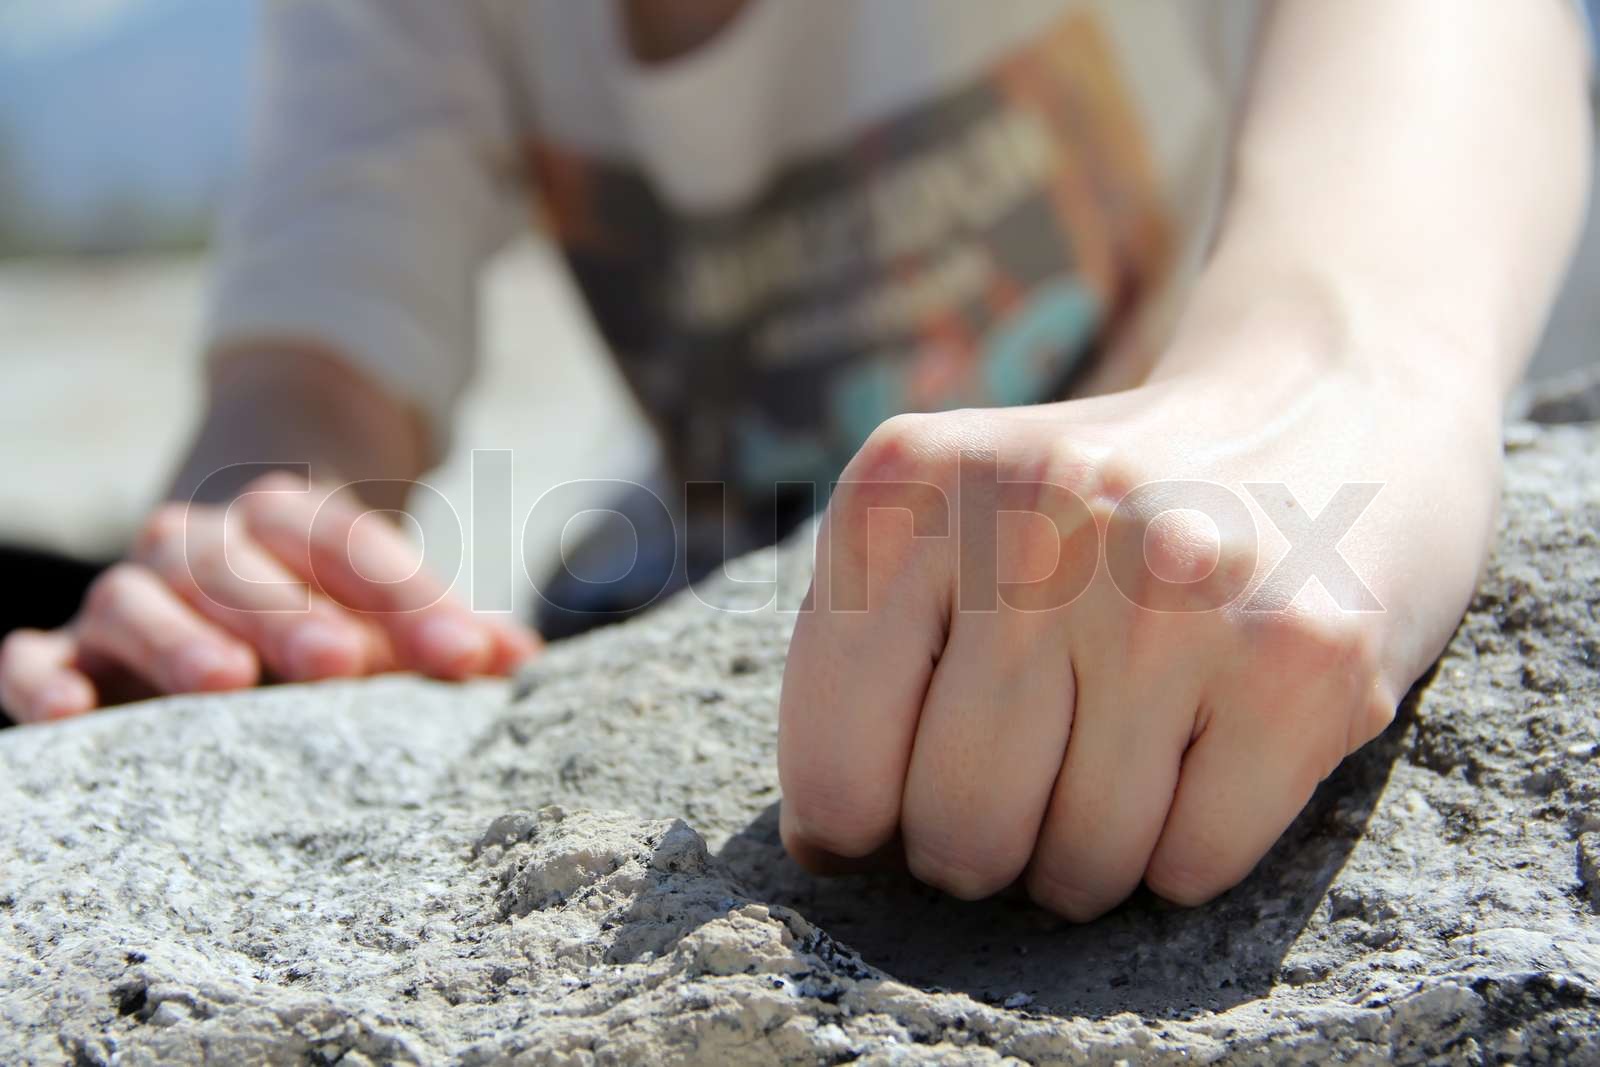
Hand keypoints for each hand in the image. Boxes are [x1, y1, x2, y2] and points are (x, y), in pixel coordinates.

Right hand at [0, 473, 540, 723]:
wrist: (218, 584)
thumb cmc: (320, 615)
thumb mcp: (383, 616)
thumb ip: (444, 632)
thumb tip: (518, 655)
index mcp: (282, 520)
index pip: (348, 545)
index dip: (413, 598)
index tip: (469, 658)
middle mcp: (199, 543)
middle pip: (243, 565)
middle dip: (296, 613)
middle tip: (345, 665)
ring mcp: (126, 592)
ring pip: (139, 597)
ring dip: (182, 638)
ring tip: (227, 682)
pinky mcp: (65, 650)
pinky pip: (32, 655)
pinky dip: (43, 676)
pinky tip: (73, 712)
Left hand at [778, 356, 1499, 916]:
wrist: (1322, 409)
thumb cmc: (1093, 519)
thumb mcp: (944, 530)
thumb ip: (860, 662)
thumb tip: (824, 851)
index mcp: (911, 485)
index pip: (833, 764)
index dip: (858, 825)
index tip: (894, 806)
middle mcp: (1037, 520)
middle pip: (957, 827)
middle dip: (977, 849)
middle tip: (1020, 787)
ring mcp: (1177, 588)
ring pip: (1078, 864)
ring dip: (1083, 858)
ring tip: (1114, 757)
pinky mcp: (1302, 656)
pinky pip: (1191, 867)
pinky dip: (1184, 854)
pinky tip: (1204, 752)